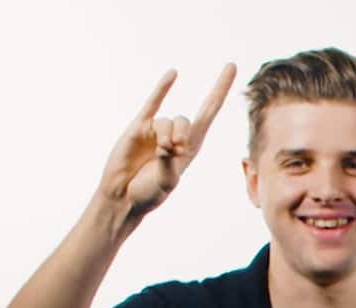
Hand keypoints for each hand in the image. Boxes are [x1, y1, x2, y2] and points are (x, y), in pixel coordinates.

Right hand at [98, 63, 236, 218]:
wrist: (123, 196)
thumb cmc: (148, 193)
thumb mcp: (166, 182)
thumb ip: (169, 163)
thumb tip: (165, 143)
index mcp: (192, 146)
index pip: (210, 111)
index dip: (221, 88)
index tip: (232, 65)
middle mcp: (177, 134)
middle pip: (187, 120)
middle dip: (181, 135)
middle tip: (174, 151)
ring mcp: (157, 129)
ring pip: (167, 121)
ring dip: (164, 137)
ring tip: (158, 153)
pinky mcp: (139, 127)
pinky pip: (153, 103)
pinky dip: (163, 89)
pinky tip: (174, 74)